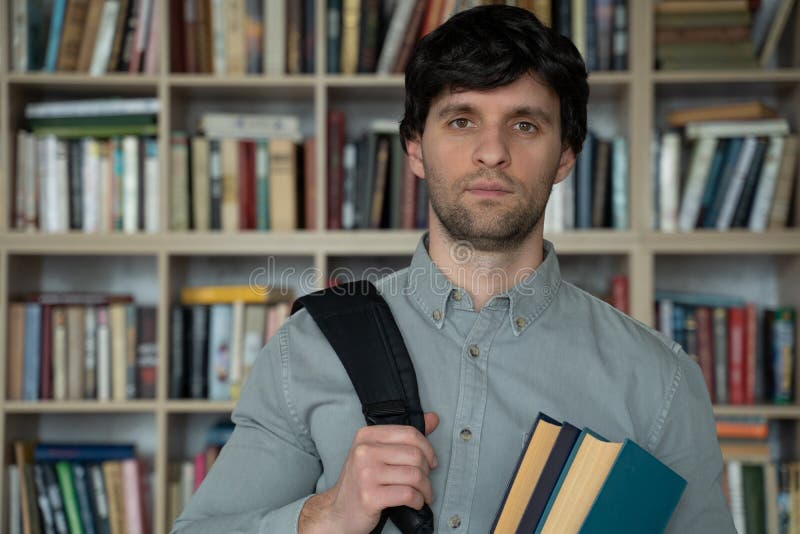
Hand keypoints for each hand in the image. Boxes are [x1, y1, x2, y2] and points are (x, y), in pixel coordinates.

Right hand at [298, 412, 439, 533]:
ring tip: (423, 494)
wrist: (338, 511)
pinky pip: (408, 494)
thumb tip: (433, 418)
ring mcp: (365, 474)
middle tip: (425, 481)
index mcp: (366, 436)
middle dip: (427, 471)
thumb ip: (405, 436)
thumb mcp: (378, 453)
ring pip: (414, 476)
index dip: (427, 448)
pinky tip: (415, 503)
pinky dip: (418, 501)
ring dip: (425, 489)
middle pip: (414, 455)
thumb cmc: (362, 481)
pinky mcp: (370, 497)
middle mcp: (364, 451)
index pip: (409, 433)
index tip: (431, 461)